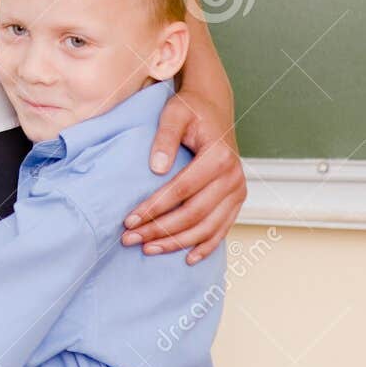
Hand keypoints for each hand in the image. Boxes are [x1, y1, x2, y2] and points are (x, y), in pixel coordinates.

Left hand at [123, 85, 245, 263]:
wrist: (214, 107)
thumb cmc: (191, 110)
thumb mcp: (174, 114)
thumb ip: (165, 138)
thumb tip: (156, 168)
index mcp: (218, 157)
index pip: (181, 190)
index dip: (154, 207)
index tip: (129, 219)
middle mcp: (233, 177)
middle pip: (193, 213)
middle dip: (160, 229)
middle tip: (130, 239)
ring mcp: (238, 190)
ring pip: (207, 227)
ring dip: (177, 242)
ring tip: (148, 249)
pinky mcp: (237, 199)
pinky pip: (223, 228)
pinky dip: (206, 246)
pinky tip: (187, 258)